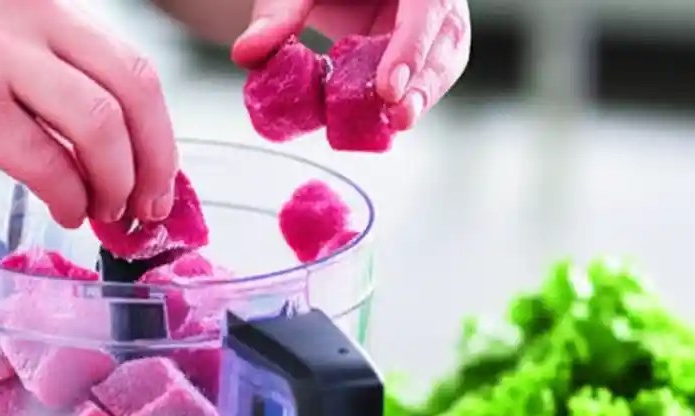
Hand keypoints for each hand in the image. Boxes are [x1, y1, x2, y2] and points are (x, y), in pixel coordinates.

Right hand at [0, 0, 177, 228]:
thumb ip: (32, 75)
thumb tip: (89, 145)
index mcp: (33, 3)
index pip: (129, 64)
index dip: (157, 130)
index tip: (157, 174)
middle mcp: (23, 19)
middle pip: (132, 90)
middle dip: (154, 160)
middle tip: (150, 206)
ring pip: (99, 125)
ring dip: (117, 182)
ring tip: (107, 213)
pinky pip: (45, 161)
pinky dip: (68, 196)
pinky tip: (64, 212)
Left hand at [231, 0, 470, 129]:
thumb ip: (278, 13)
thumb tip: (246, 54)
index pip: (428, 5)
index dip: (412, 47)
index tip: (389, 88)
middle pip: (447, 35)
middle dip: (425, 81)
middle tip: (398, 117)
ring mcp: (432, 20)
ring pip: (445, 58)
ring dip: (422, 96)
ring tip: (394, 125)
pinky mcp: (421, 46)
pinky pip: (425, 73)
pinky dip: (406, 97)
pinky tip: (385, 121)